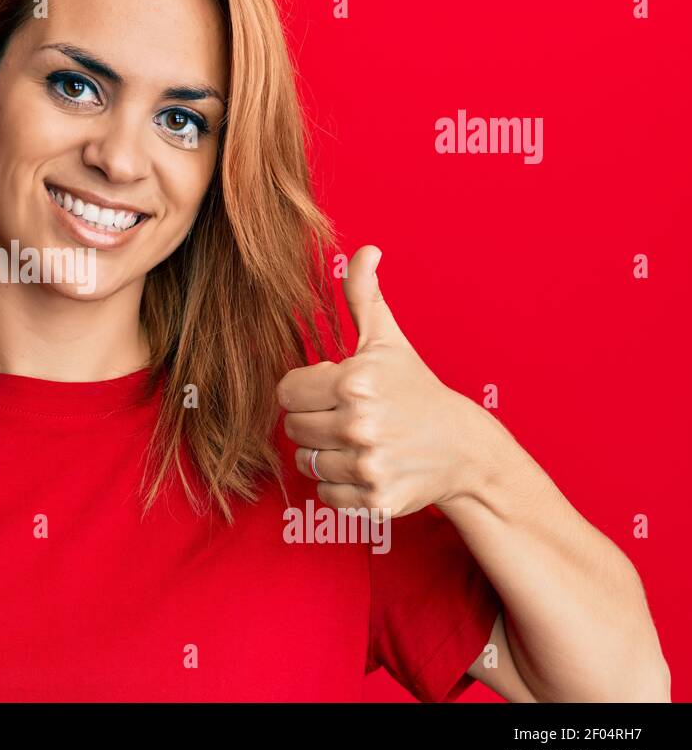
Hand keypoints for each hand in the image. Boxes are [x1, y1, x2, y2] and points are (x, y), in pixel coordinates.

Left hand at [275, 246, 499, 518]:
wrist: (463, 448)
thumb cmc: (416, 389)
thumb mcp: (388, 341)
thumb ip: (364, 296)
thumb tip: (366, 251)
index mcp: (354, 381)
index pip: (286, 391)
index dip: (304, 390)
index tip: (330, 390)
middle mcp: (358, 424)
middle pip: (292, 428)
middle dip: (313, 421)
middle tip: (345, 417)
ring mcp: (367, 464)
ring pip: (305, 462)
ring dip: (324, 454)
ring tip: (357, 442)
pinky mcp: (374, 499)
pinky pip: (324, 494)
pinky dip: (339, 486)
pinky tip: (365, 467)